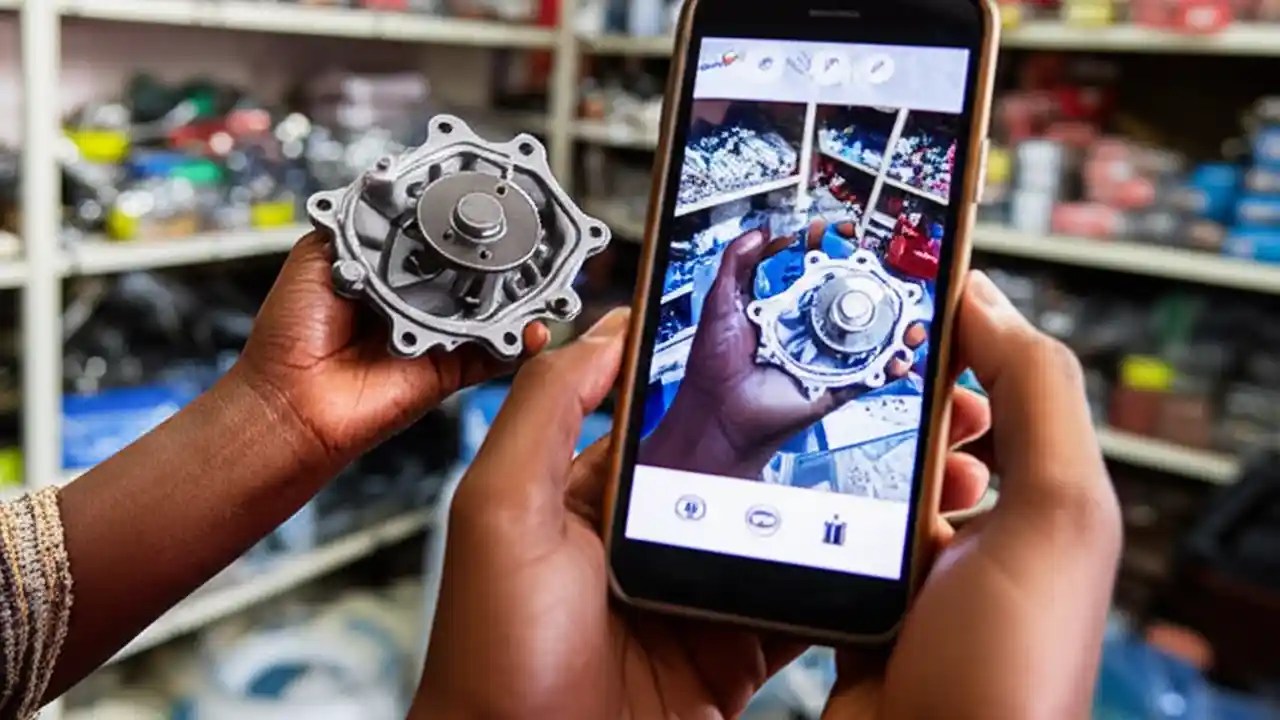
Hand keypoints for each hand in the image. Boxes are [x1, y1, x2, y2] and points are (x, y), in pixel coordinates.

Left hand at [231, 233, 548, 474]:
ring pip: (490, 312)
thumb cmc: (290, 334)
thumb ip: (359, 225)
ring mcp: (435, 336)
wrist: (292, 398)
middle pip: (469, 273)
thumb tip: (394, 194)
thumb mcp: (317, 254)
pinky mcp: (448, 372)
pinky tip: (533, 326)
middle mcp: (413, 301)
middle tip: (522, 238)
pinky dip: (519, 344)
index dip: (457, 223)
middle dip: (496, 257)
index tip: (485, 202)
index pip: (434, 240)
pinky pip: (493, 356)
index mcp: (386, 271)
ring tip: (540, 276)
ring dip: (517, 298)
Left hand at [413, 308, 993, 719]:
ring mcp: (700, 592)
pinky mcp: (735, 651)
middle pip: (756, 465)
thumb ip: (547, 411)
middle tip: (898, 398)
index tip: (805, 331)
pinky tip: (904, 552)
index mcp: (598, 491)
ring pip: (795, 529)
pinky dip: (859, 584)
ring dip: (860, 500)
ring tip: (929, 465)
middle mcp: (655, 534)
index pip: (678, 408)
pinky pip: (807, 606)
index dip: (743, 372)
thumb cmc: (496, 657)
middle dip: (828, 430)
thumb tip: (606, 331)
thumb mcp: (501, 511)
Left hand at [642, 229, 924, 477]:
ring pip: (868, 339)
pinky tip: (901, 354)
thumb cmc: (714, 364)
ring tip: (908, 315)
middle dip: (876, 291)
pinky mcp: (833, 386)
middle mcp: (808, 331)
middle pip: (853, 305)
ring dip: (894, 327)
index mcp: (786, 308)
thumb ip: (737, 263)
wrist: (718, 411)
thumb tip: (759, 233)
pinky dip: (889, 367)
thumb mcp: (722, 301)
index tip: (853, 241)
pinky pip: (868, 375)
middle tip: (889, 278)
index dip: (837, 259)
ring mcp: (824, 359)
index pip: (820, 276)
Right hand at [822, 270, 1121, 719]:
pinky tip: (761, 479)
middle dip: (866, 378)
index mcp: (1023, 496)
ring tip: (777, 395)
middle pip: (904, 417)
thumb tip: (986, 297)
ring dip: (816, 439)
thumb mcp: (1059, 512)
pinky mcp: (835, 597)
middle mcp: (962, 527)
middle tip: (814, 328)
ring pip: (845, 467)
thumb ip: (1036, 394)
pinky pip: (805, 526)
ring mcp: (895, 565)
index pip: (983, 381)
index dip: (943, 325)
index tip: (891, 270)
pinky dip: (785, 502)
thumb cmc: (1010, 674)